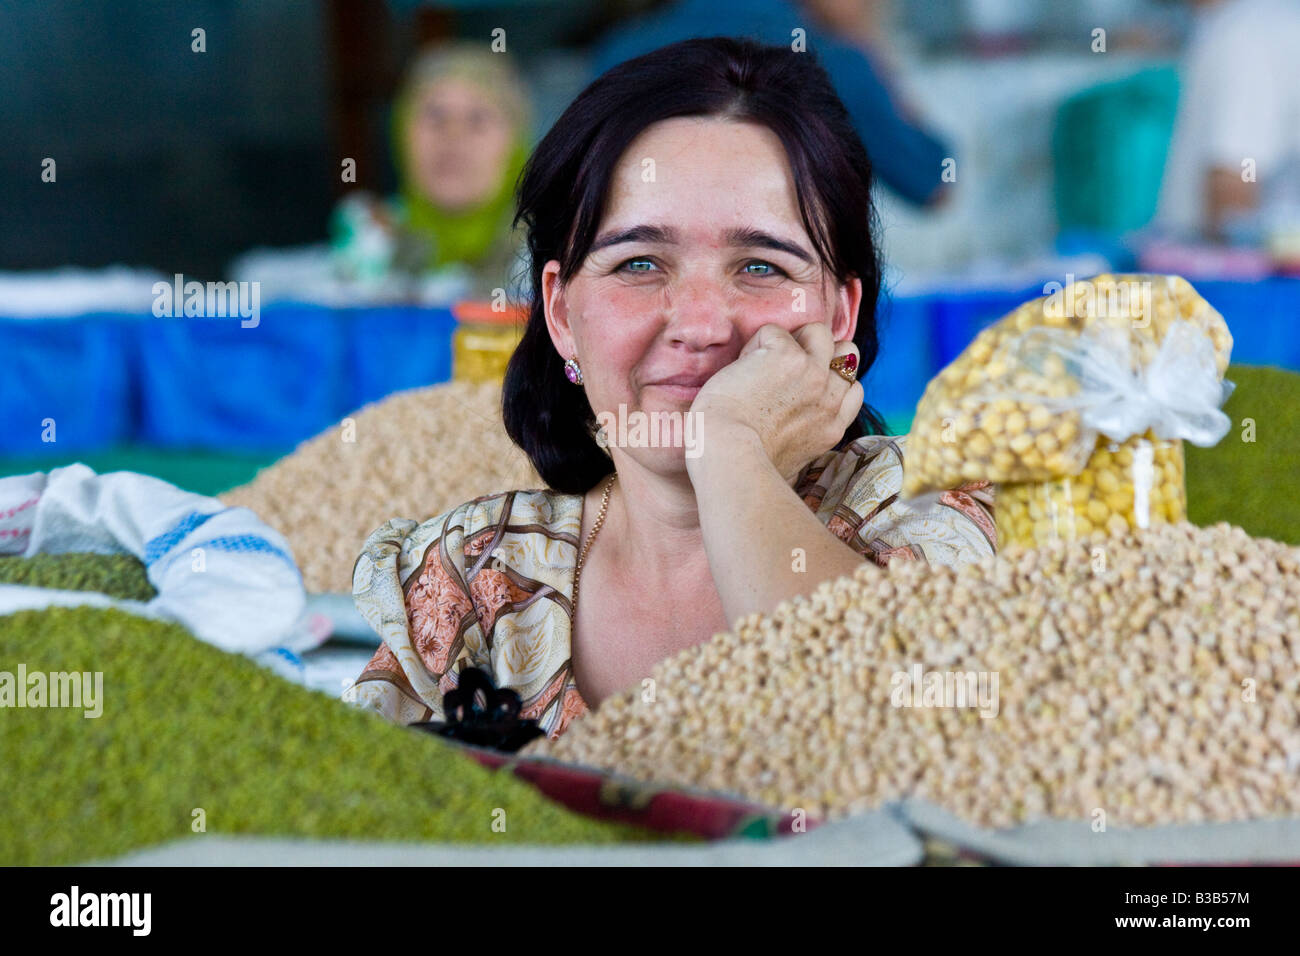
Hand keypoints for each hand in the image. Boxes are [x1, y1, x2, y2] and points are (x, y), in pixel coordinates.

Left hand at [687, 322, 863, 482]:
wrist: (728, 454)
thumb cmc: (745, 466)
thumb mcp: (790, 467)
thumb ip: (800, 450)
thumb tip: (789, 459)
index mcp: (832, 426)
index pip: (854, 389)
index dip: (831, 379)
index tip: (803, 387)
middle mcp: (829, 397)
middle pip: (847, 352)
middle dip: (819, 353)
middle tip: (785, 369)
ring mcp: (812, 373)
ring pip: (819, 332)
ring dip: (793, 338)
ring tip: (765, 359)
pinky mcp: (785, 355)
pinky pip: (774, 332)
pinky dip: (755, 344)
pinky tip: (741, 366)